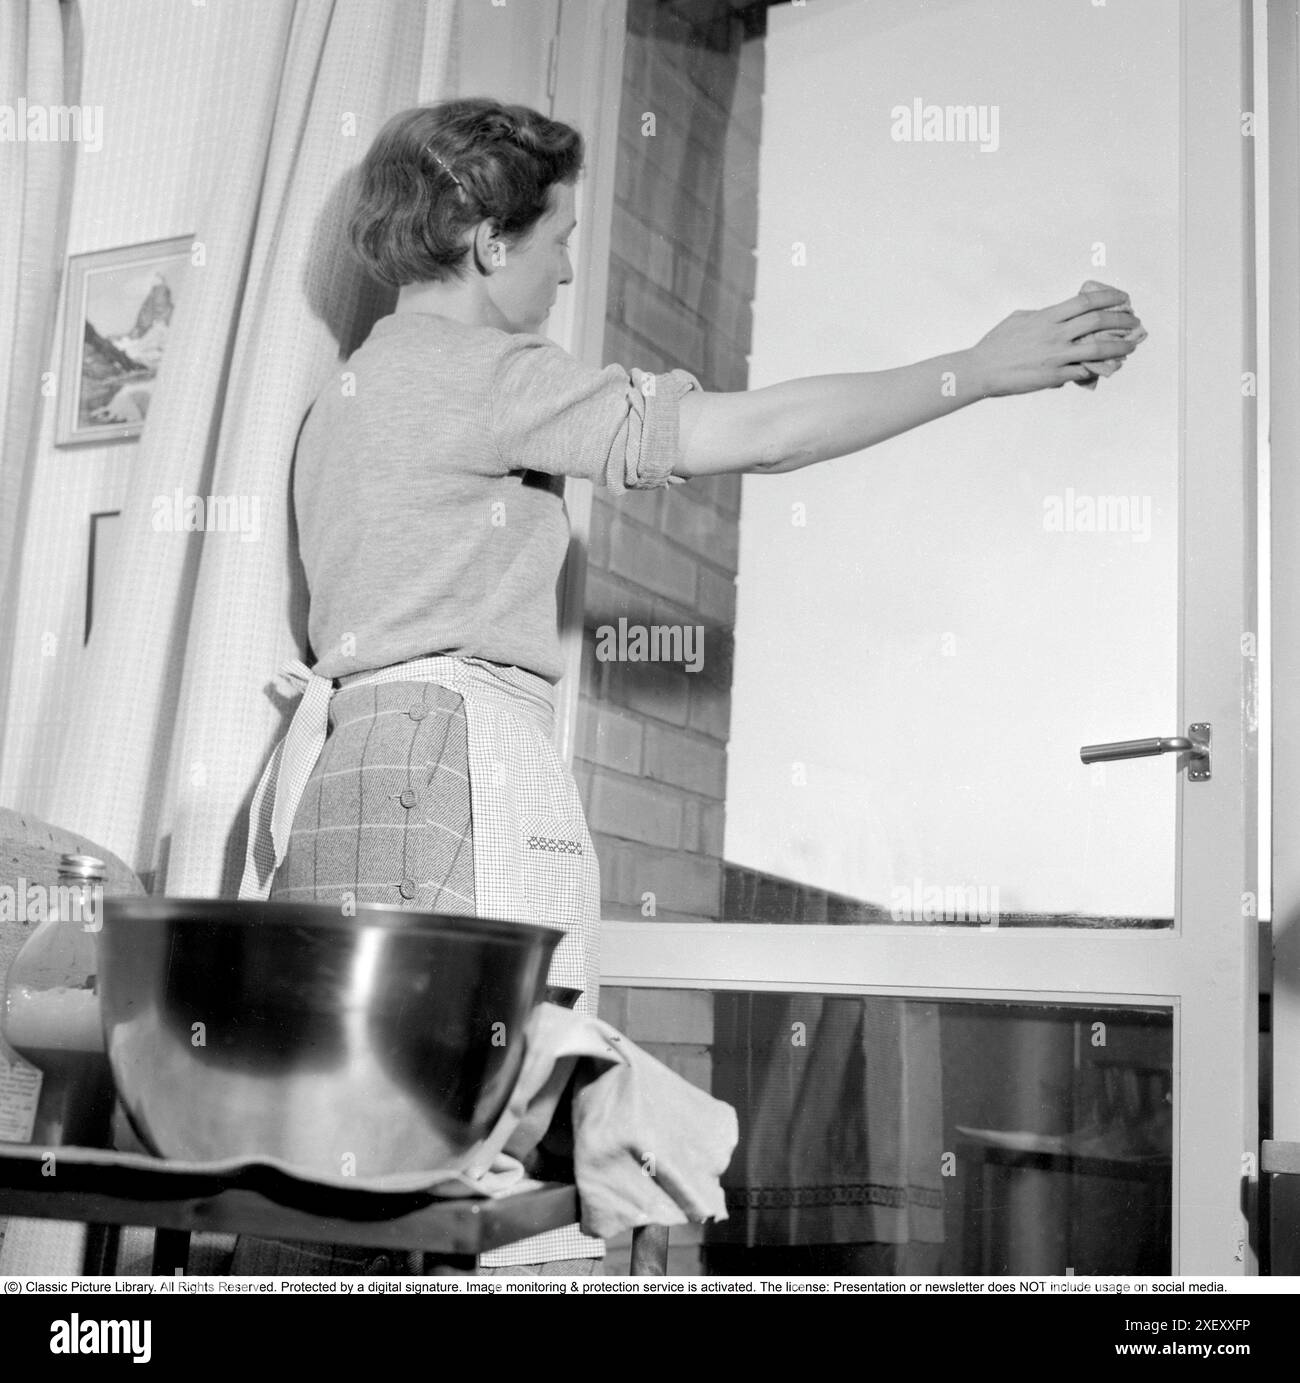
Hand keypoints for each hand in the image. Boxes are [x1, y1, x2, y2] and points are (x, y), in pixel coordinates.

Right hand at [969, 286, 1145, 396]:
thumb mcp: (1019, 319)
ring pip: (1098, 347)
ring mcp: (1056, 356)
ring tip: (1130, 345)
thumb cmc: (995, 345)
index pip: (1086, 301)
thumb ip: (1042, 316)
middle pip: (1098, 321)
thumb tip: (1056, 316)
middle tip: (1134, 321)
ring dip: (1119, 346)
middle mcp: (1055, 334)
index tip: (1123, 299)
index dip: (1109, 298)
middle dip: (1121, 319)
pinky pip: (1083, 371)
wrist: (982, 370)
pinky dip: (1098, 368)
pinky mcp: (1053, 376)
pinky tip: (1108, 366)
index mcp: (1047, 316)